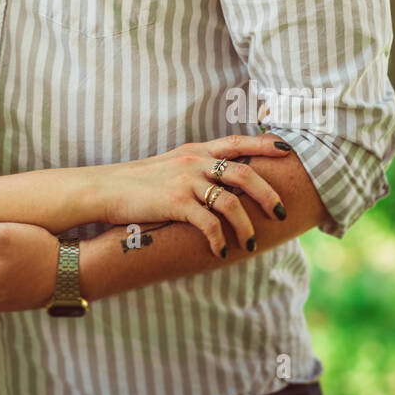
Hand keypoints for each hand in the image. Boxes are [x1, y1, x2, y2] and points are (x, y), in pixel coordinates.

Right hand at [90, 133, 290, 256]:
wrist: (107, 188)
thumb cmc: (139, 181)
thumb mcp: (171, 164)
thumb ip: (197, 167)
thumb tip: (223, 181)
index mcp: (196, 150)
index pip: (237, 143)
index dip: (264, 145)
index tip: (288, 151)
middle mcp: (194, 161)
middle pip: (245, 172)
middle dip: (268, 193)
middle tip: (280, 212)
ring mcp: (186, 180)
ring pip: (231, 202)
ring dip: (246, 226)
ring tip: (251, 243)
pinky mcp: (176, 202)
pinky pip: (209, 223)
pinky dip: (220, 239)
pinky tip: (221, 251)